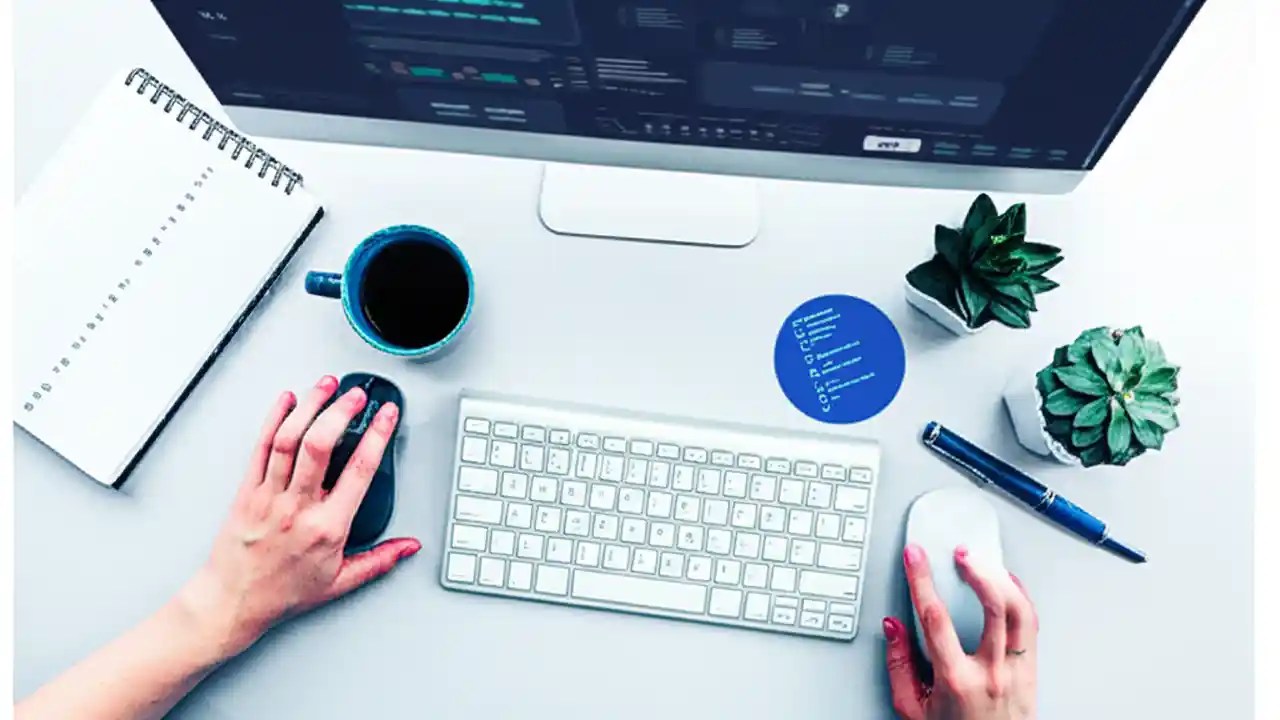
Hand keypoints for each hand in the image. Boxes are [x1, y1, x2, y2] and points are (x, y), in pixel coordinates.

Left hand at [172, 376, 420, 660]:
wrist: (232, 602)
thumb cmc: (282, 593)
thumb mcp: (340, 582)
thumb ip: (379, 560)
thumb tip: (409, 546)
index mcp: (327, 528)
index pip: (359, 471)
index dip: (377, 436)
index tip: (387, 415)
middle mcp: (297, 507)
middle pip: (320, 445)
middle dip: (340, 411)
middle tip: (356, 394)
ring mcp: (269, 496)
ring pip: (288, 439)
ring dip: (309, 406)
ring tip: (326, 386)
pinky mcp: (246, 491)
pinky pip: (261, 447)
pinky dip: (274, 419)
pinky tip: (287, 401)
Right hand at [883, 544, 1037, 719]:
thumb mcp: (913, 708)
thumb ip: (899, 665)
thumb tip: (893, 627)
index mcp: (956, 681)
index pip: (936, 619)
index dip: (922, 581)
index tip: (915, 558)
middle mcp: (991, 674)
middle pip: (992, 608)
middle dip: (976, 571)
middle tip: (961, 553)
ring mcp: (1017, 672)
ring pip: (1020, 612)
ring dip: (1002, 579)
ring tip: (984, 562)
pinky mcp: (1032, 672)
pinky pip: (1032, 625)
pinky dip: (1020, 597)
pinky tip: (1007, 584)